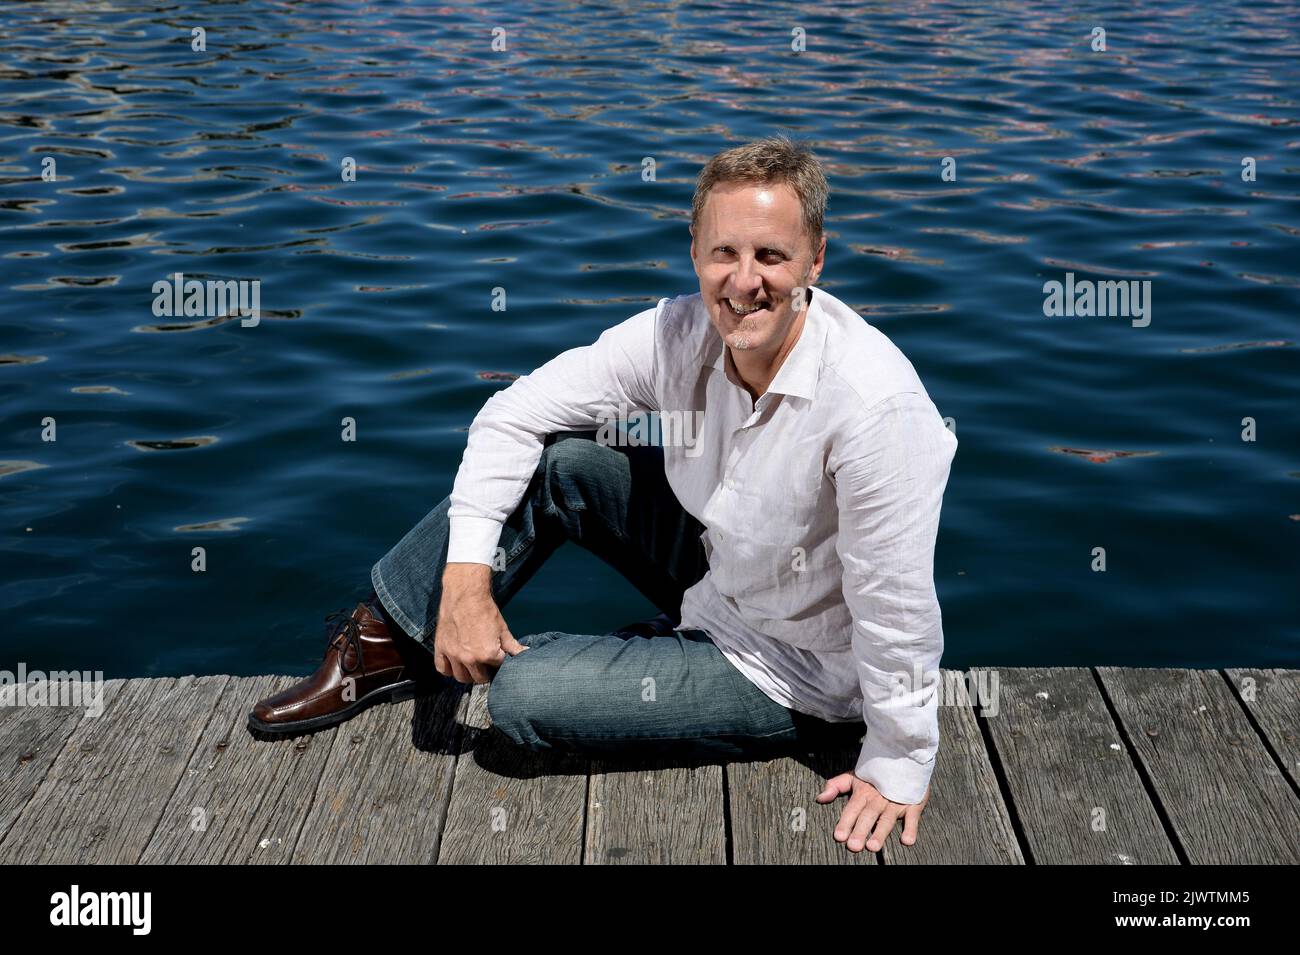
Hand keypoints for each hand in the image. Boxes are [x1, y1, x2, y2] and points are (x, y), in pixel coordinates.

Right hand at [435, 564, 528, 683]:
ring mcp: (453, 655)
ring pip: (461, 677)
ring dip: (468, 675)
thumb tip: (525, 653)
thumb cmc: (485, 610)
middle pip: (479, 677)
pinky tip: (455, 665)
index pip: (497, 668)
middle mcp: (469, 658)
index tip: (498, 658)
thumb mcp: (503, 629)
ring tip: (473, 667)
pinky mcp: (441, 648)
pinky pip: (442, 668)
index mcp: (487, 654)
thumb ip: (513, 646)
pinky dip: (448, 670)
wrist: (465, 594)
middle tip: (486, 665)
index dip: (499, 663)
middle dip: (485, 672)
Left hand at [816, 772, 929, 852]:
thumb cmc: (876, 774)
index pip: (852, 809)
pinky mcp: (912, 804)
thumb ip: (835, 786)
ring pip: (887, 819)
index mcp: (863, 793)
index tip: (839, 836)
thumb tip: (820, 798)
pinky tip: (906, 841)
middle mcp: (878, 799)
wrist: (903, 759)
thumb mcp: (853, 776)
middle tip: (853, 846)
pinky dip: (911, 829)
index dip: (846, 822)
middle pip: (868, 816)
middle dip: (860, 831)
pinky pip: (912, 818)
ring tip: (873, 846)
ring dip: (880, 833)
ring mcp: (895, 803)